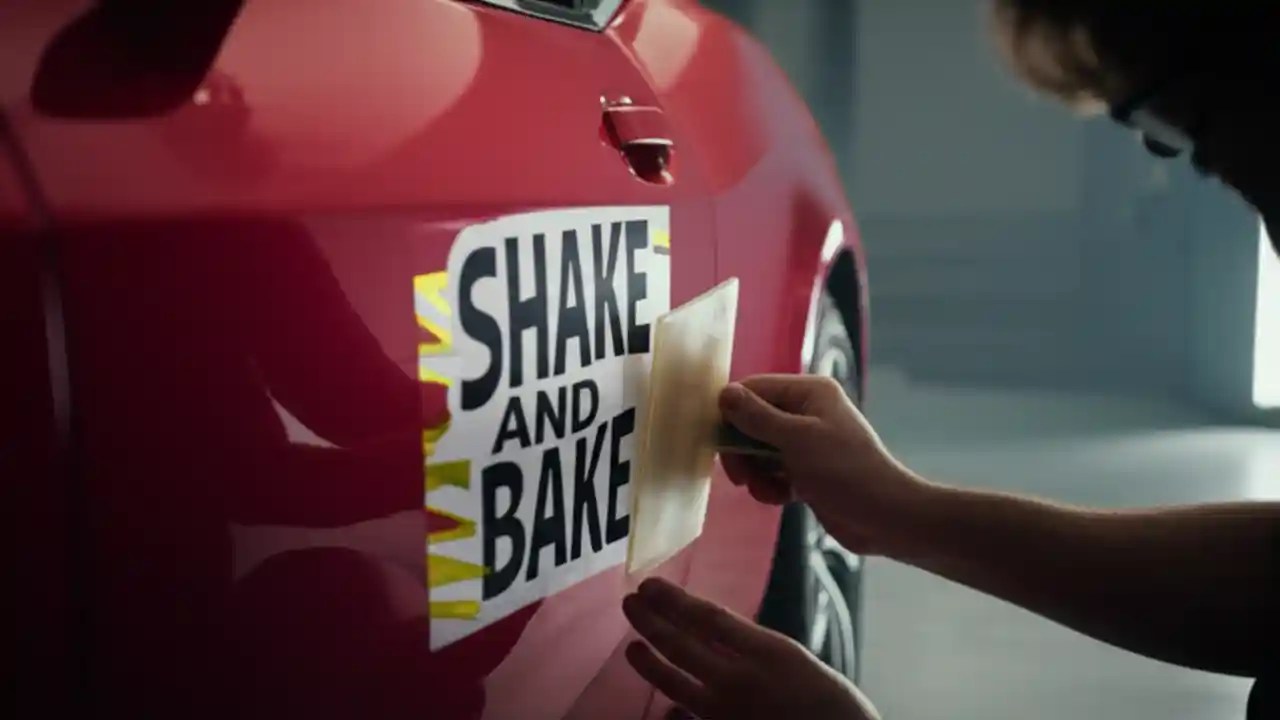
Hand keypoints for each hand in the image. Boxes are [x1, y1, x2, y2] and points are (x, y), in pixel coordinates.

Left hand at [623, 578, 879, 719]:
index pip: (706, 618)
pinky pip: (687, 715)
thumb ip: (754, 647)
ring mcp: (725, 712)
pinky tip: (662, 697)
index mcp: (765, 651)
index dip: (672, 600)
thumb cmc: (831, 702)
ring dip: (649, 661)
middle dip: (651, 621)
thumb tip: (716, 634)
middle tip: (629, 602)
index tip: (649, 585)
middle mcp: (739, 679)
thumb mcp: (794, 659)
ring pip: (675, 682)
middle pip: (682, 645)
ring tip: (632, 645)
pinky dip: (672, 704)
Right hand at [718, 375, 929, 554]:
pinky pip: (774, 473)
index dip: (733, 412)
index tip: (720, 442)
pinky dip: (770, 486)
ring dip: (756, 472)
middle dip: (743, 449)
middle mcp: (808, 412)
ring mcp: (808, 444)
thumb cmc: (844, 470)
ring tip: (763, 489)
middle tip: (738, 475)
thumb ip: (757, 417)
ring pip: (761, 451)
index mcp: (809, 393)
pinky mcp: (808, 473)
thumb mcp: (796, 440)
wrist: (884, 517)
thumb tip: (723, 393)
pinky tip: (780, 499)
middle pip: (754, 422)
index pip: (755, 389)